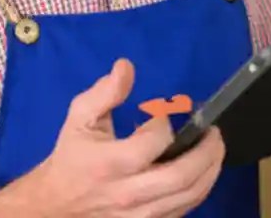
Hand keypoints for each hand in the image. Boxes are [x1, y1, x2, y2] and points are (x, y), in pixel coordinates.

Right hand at [0, 58, 225, 217]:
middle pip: (182, 175)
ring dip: (210, 171)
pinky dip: (199, 190)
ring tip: (215, 150)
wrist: (55, 204)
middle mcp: (129, 192)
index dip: (167, 123)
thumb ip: (105, 92)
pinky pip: (183, 210)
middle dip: (207, 151)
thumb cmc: (71, 157)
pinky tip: (202, 173)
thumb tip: (126, 67)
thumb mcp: (79, 118)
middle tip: (214, 133)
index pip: (155, 141)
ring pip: (189, 196)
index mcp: (111, 162)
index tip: (167, 114)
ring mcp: (140, 214)